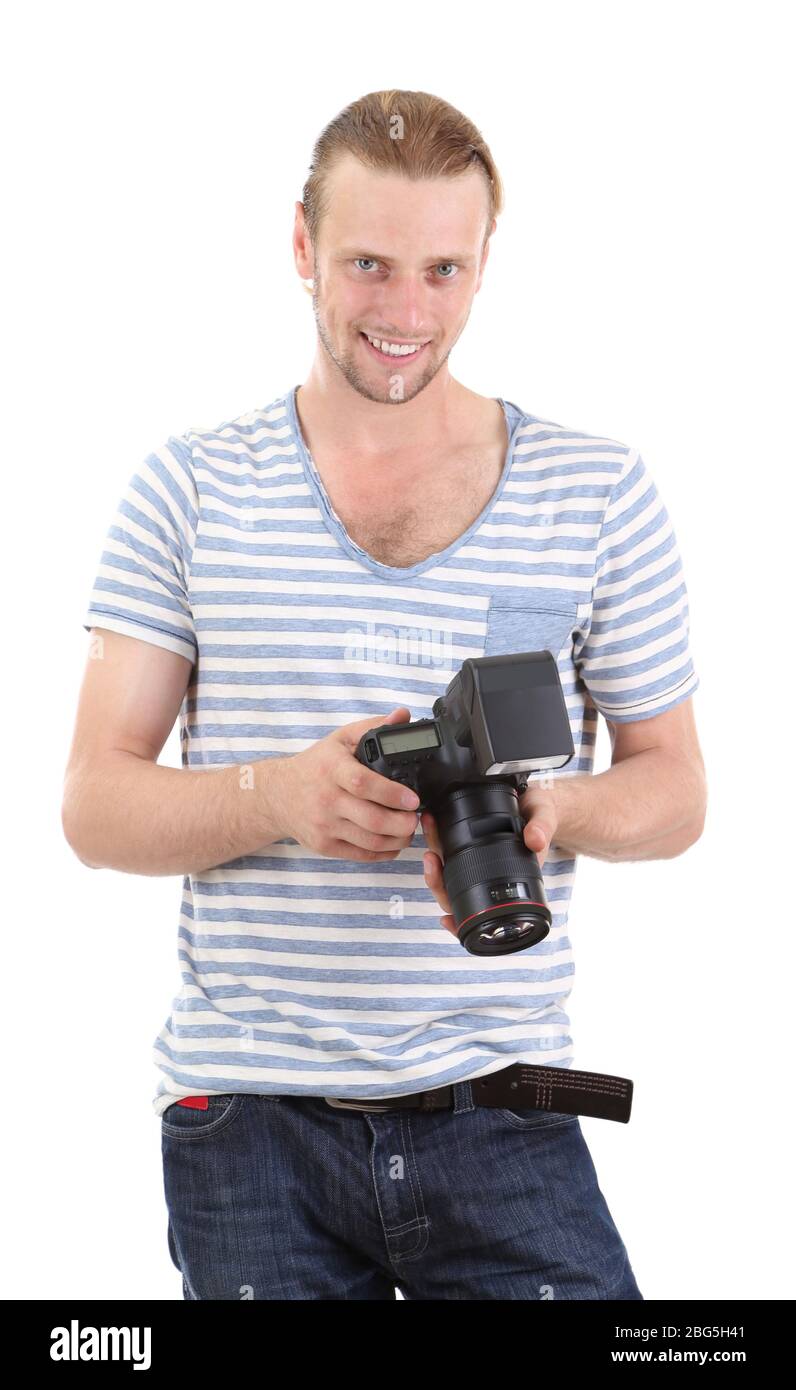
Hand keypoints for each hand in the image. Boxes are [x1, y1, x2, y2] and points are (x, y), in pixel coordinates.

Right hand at [271, 707, 420, 860]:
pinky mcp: (325, 846)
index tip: (413, 798)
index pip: (362, 783)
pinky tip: (393, 841)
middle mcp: (326, 800)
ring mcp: (324, 826)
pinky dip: (385, 852)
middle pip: (371, 819)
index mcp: (332, 769)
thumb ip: (372, 726)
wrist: (277, 795)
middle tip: (416, 817)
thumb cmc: (315, 766)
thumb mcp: (340, 740)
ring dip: (398, 839)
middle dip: (402, 823)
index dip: (392, 794)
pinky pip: (361, 855)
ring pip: (370, 841)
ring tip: (409, 829)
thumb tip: (402, 715)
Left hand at [421, 783, 558, 937]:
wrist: (536, 798)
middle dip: (438, 881)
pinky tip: (431, 823)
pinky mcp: (469, 843)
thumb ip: (542, 827)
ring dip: (433, 856)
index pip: (483, 909)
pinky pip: (447, 850)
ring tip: (430, 830)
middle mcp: (490, 874)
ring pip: (447, 872)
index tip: (447, 919)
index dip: (462, 919)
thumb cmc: (543, 814)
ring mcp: (477, 861)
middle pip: (455, 894)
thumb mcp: (545, 817)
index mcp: (509, 879)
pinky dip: (437, 838)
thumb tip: (535, 840)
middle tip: (431, 857)